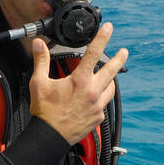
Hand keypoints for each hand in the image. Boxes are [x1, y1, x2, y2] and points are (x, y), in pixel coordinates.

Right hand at [29, 23, 127, 146]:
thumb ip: (41, 61)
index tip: (109, 28)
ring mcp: (97, 106)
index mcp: (80, 80)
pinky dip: (102, 98)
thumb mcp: (39, 83)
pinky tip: (97, 97)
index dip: (103, 37)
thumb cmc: (45, 112)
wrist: (50, 136)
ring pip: (111, 88)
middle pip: (112, 70)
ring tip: (109, 76)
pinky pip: (104, 104)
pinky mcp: (97, 118)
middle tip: (124, 52)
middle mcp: (92, 92)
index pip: (94, 52)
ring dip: (111, 80)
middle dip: (119, 58)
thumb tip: (39, 44)